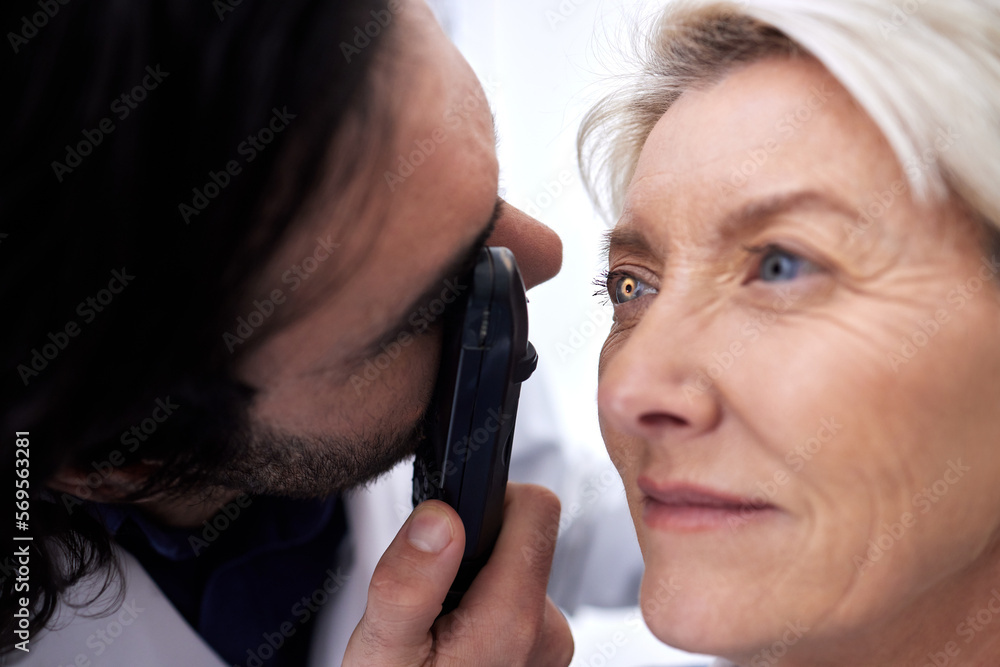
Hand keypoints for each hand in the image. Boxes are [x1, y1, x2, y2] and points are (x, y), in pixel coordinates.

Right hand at [343, 483, 573, 665]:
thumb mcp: (382, 649)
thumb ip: (410, 581)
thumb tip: (442, 518)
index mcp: (513, 620)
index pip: (538, 509)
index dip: (493, 498)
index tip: (452, 527)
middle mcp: (547, 634)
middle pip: (525, 543)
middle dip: (476, 555)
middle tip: (432, 600)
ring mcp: (548, 653)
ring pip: (518, 578)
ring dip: (478, 591)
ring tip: (439, 633)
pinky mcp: (540, 663)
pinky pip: (518, 613)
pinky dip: (486, 619)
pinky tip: (457, 650)